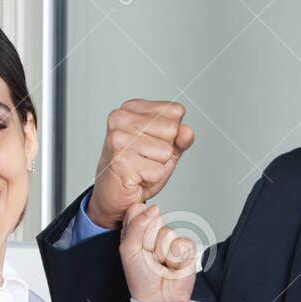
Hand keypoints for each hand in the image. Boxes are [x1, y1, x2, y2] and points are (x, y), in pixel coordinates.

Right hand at [88, 99, 194, 228]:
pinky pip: (157, 171)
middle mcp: (121, 118)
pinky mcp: (120, 161)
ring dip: (157, 165)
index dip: (171, 133)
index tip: (151, 143)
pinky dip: (151, 179)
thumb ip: (180, 138)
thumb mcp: (165, 148)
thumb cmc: (137, 168)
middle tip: (144, 158)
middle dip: (164, 150)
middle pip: (172, 129)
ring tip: (139, 167)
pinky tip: (135, 177)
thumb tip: (187, 131)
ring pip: (166, 151)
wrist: (113, 193)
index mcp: (132, 108)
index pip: (175, 111)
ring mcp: (119, 139)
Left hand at [120, 202, 196, 301]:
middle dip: (147, 241)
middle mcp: (156, 232)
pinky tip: (173, 266)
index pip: (137, 211)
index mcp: (139, 230)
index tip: (135, 244)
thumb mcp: (128, 250)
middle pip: (153, 221)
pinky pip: (180, 244)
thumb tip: (154, 208)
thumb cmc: (141, 278)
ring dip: (160, 253)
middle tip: (148, 257)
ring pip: (166, 233)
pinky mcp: (188, 248)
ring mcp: (172, 239)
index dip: (136, 226)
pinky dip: (174, 259)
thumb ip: (136, 225)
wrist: (158, 300)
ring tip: (161, 264)